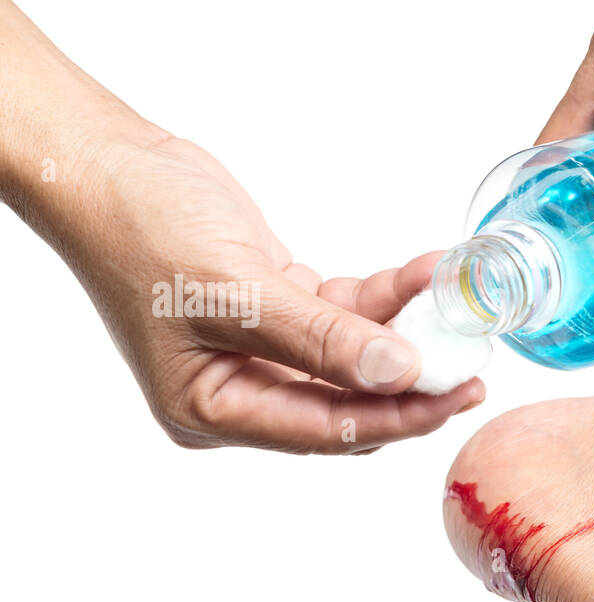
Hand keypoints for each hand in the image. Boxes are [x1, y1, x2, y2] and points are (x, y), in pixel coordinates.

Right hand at [45, 133, 482, 453]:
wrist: (109, 163)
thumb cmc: (141, 228)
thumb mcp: (234, 290)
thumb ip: (321, 339)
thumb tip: (398, 374)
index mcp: (215, 411)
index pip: (328, 431)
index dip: (400, 417)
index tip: (458, 395)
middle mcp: (242, 391)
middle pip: (348, 404)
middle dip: (411, 378)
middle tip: (471, 358)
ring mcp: (262, 354)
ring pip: (354, 358)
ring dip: (403, 326)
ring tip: (452, 294)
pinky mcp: (280, 315)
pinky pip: (345, 318)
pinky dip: (382, 299)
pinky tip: (422, 275)